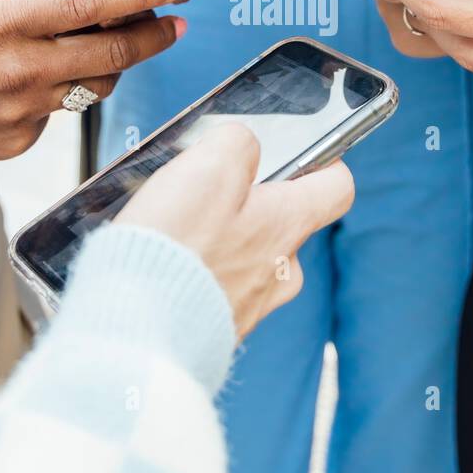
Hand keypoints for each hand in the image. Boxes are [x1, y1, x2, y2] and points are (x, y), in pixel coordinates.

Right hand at [0, 0, 187, 166]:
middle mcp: (17, 70)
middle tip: (175, 20)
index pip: (90, 4)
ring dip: (115, 63)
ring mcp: (20, 112)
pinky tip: (40, 77)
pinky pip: (60, 111)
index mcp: (0, 22)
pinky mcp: (17, 143)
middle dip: (154, 34)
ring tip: (116, 43)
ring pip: (95, 86)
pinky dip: (62, 90)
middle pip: (111, 53)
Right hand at [116, 123, 354, 336]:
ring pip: (248, 258)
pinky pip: (216, 289)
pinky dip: (196, 274)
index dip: (324, 164)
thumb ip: (239, 144)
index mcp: (288, 226)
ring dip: (219, 242)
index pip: (337, 188)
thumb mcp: (210, 167)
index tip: (302, 155)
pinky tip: (164, 264)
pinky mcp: (218, 328)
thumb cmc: (176, 247)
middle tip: (208, 195)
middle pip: (285, 224)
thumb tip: (244, 147)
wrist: (135, 328)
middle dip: (252, 206)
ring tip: (175, 232)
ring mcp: (251, 304)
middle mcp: (281, 271)